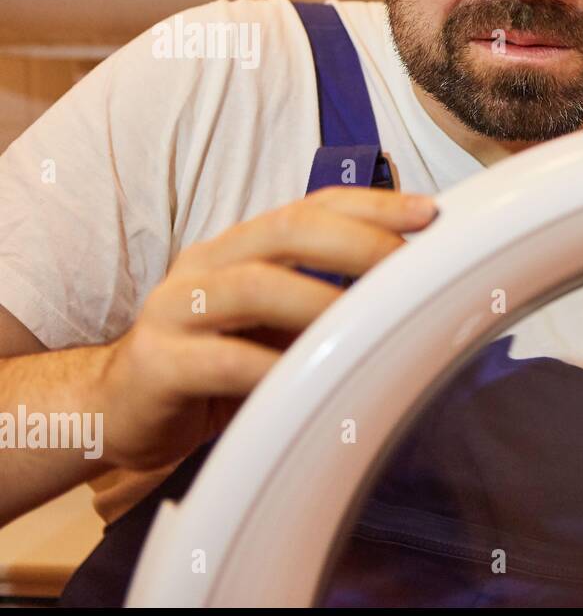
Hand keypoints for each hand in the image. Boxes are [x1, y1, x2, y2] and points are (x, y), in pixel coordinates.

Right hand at [92, 186, 436, 469]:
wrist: (119, 410)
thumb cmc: (214, 362)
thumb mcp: (274, 323)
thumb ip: (322, 299)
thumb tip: (409, 291)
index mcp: (240, 246)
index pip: (311, 208)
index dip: (372, 205)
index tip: (429, 213)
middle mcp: (207, 264)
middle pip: (288, 231)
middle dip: (358, 243)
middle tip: (408, 267)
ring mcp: (177, 309)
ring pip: (256, 287)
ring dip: (322, 302)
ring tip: (370, 325)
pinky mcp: (158, 363)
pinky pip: (223, 361)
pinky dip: (273, 368)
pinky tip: (310, 381)